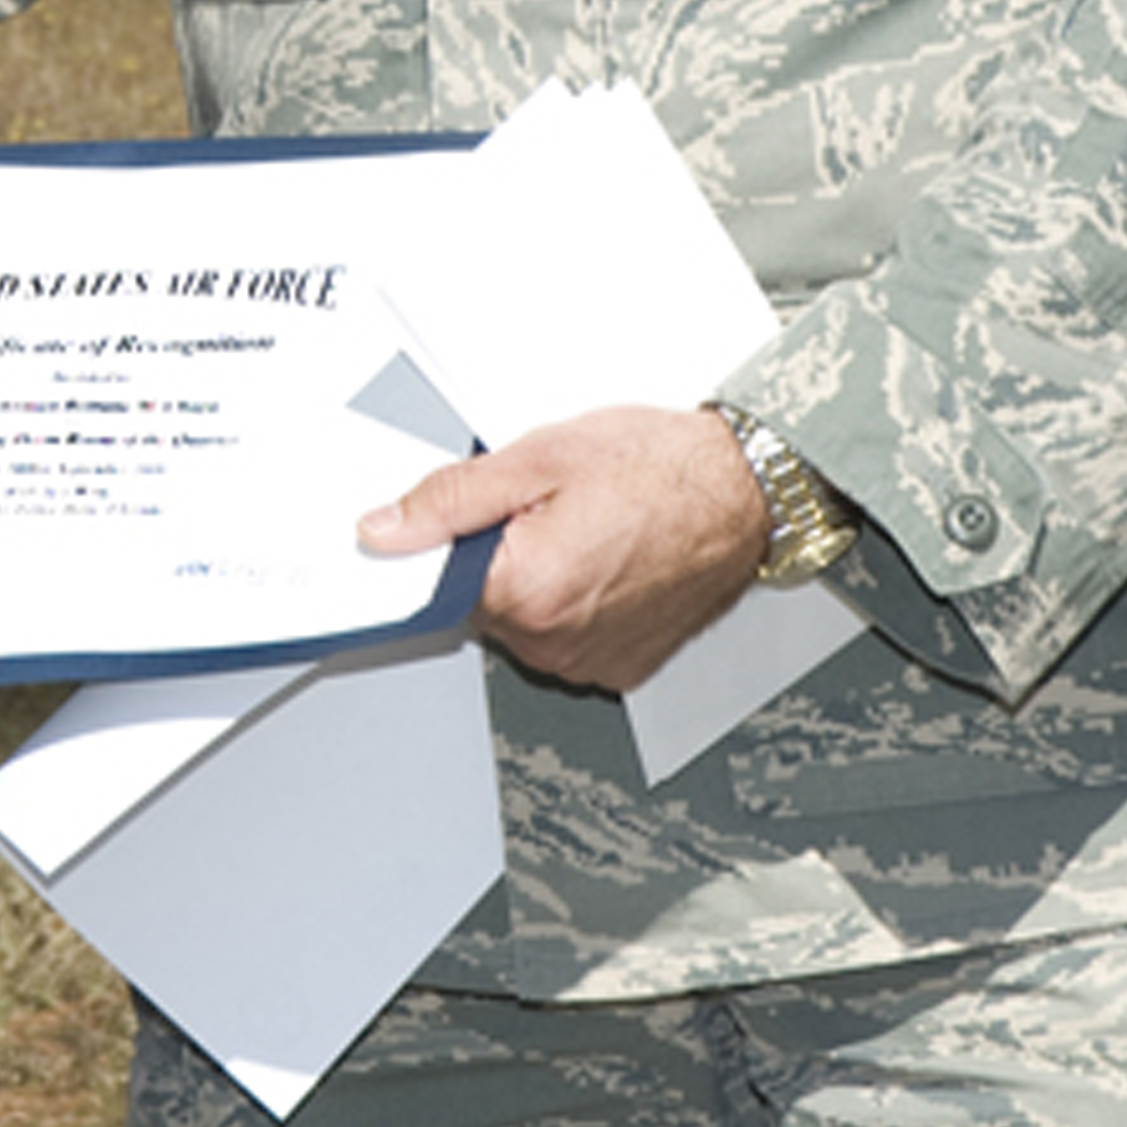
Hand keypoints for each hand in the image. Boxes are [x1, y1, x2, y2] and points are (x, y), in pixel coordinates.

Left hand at [359, 403, 767, 692]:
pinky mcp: (620, 667)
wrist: (742, 489)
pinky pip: (569, 637)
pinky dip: (577, 602)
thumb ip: (449, 500)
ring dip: (539, 579)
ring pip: (526, 621)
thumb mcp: (535, 459)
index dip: (445, 543)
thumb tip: (384, 530)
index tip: (460, 524)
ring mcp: (590, 660)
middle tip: (545, 509)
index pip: (437, 583)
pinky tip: (606, 561)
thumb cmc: (655, 467)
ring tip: (586, 529)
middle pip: (483, 601)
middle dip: (499, 553)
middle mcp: (555, 640)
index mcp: (526, 589)